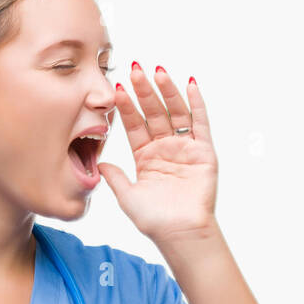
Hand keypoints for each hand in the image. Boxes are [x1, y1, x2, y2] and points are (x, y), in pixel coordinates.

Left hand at [97, 64, 217, 243]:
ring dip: (166, 91)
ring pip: (175, 112)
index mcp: (145, 157)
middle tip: (134, 69)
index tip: (116, 89)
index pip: (134, 125)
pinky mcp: (204, 152)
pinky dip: (196, 103)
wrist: (179, 233)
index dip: (126, 107)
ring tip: (156, 71)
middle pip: (153, 113)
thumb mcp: (127, 196)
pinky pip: (200, 122)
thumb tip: (99, 161)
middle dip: (144, 91)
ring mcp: (185, 148)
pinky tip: (189, 83)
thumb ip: (114, 177)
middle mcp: (164, 148)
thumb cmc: (154, 220)